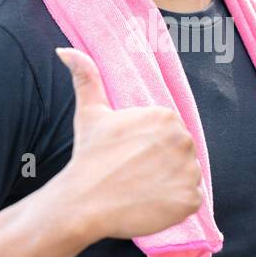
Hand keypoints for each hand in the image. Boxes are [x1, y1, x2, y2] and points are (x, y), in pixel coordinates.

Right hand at [55, 47, 203, 242]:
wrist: (84, 203)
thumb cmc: (88, 157)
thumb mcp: (89, 113)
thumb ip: (86, 76)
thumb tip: (65, 51)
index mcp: (166, 116)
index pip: (168, 134)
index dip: (148, 148)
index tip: (129, 157)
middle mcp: (184, 139)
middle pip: (179, 154)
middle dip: (161, 164)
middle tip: (132, 174)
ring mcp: (189, 171)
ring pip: (186, 177)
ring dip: (168, 184)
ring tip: (140, 189)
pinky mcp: (190, 199)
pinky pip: (189, 201)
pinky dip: (174, 205)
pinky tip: (150, 203)